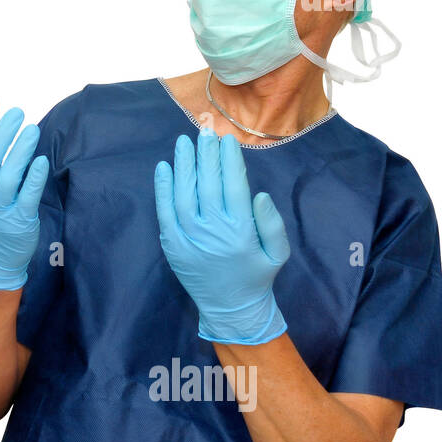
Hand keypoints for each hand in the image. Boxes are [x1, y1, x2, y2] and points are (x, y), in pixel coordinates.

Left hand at [153, 128, 290, 344]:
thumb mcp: (278, 252)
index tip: (227, 139)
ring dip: (183, 165)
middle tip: (204, 132)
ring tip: (184, 142)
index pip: (233, 185)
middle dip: (206, 155)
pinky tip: (164, 167)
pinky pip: (165, 211)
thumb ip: (271, 223)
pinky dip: (163, 188)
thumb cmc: (257, 276)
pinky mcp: (171, 245)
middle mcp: (213, 231)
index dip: (229, 160)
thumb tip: (258, 193)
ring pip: (184, 193)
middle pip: (207, 184)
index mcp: (242, 231)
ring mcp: (189, 238)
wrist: (230, 309)